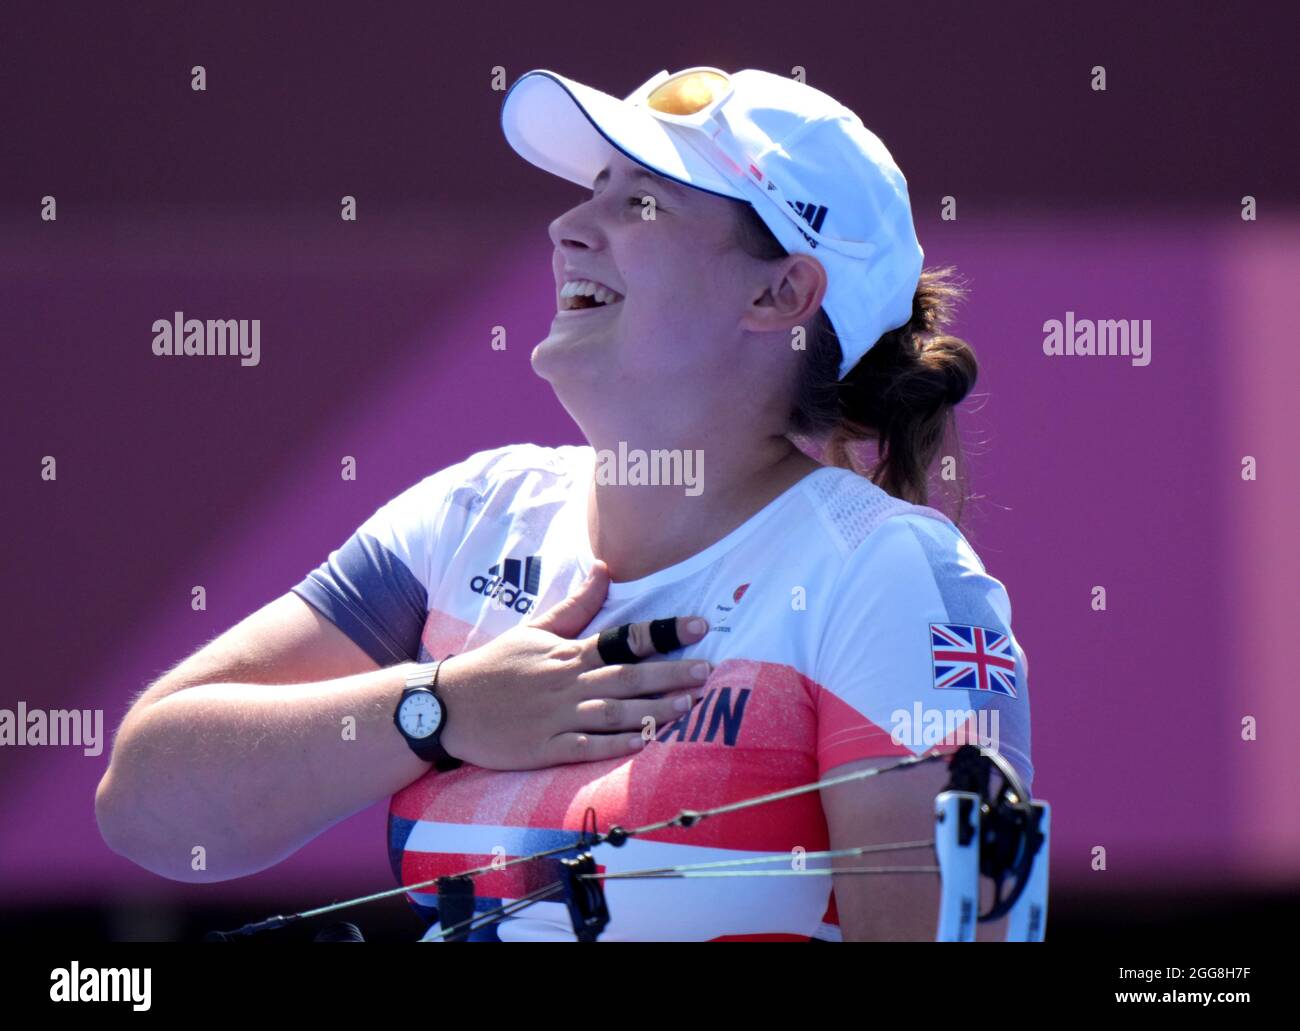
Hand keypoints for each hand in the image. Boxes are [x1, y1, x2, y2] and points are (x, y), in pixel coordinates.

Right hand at [435, 560, 711, 770]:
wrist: (448, 705)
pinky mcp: (544, 749)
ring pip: (614, 712)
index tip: (699, 626)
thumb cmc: (496, 665)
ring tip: (687, 707)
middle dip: (670, 673)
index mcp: (569, 653)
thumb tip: (604, 568)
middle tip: (708, 671)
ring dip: (652, 709)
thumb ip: (576, 605)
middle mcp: (568, 683)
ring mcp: (557, 717)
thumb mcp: (535, 629)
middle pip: (628, 676)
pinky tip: (642, 745)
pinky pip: (585, 748)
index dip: (664, 633)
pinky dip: (614, 746)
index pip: (625, 638)